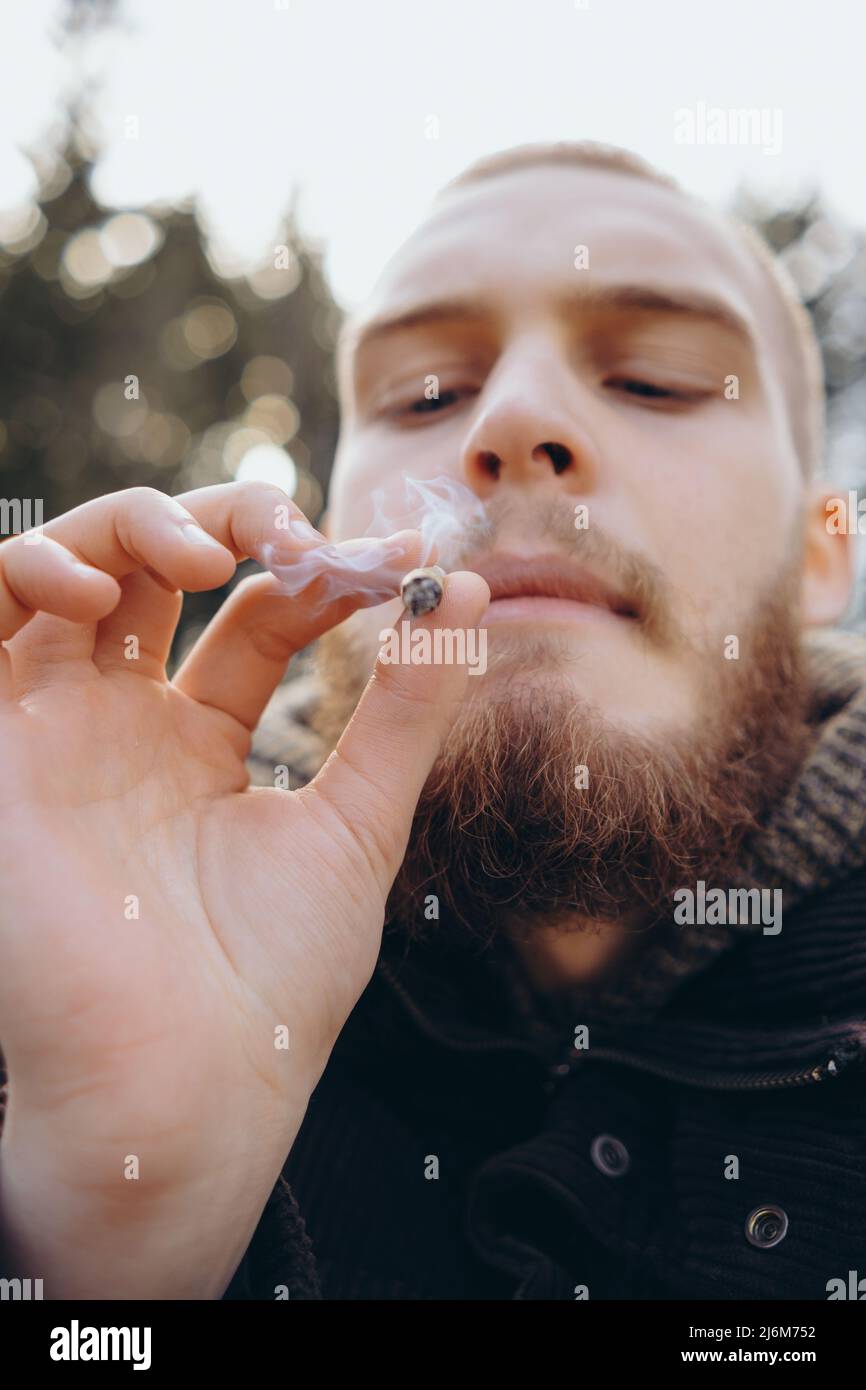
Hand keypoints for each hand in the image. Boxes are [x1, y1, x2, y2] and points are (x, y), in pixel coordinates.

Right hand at [0, 482, 487, 1294]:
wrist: (189, 1091)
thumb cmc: (271, 981)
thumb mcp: (358, 822)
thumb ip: (404, 710)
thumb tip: (468, 595)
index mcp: (199, 746)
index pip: (257, 615)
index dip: (323, 573)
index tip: (401, 556)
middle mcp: (121, 728)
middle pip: (154, 570)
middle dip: (225, 522)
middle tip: (299, 533)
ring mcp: (55, 733)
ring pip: (65, 575)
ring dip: (130, 528)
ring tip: (212, 554)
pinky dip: (28, 576)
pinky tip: (104, 592)